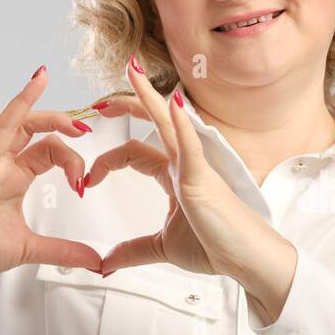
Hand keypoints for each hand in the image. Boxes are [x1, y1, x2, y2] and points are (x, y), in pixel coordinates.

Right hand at [0, 66, 104, 297]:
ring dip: (21, 102)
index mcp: (16, 176)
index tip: (83, 184)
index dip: (72, 161)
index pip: (50, 151)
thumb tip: (98, 261)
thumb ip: (63, 251)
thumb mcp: (29, 249)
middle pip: (29, 128)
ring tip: (40, 78)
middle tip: (82, 121)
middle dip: (56, 119)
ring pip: (1, 127)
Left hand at [84, 57, 283, 283]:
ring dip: (148, 96)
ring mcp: (195, 167)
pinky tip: (173, 103)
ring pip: (168, 123)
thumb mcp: (162, 248)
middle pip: (152, 124)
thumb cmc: (216, 246)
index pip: (134, 154)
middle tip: (102, 93)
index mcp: (175, 176)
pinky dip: (181, 124)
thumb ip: (132, 251)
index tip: (88, 179)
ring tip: (131, 69)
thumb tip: (105, 264)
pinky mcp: (203, 178)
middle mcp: (184, 165)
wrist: (246, 258)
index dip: (107, 160)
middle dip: (127, 104)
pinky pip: (190, 146)